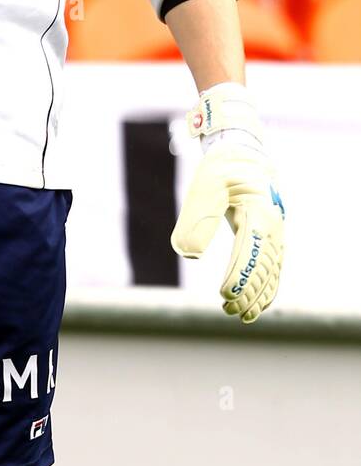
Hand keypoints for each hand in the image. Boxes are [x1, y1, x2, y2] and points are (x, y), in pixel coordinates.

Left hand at [171, 83, 284, 323]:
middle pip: (264, 267)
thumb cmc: (220, 168)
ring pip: (272, 271)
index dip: (239, 277)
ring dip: (258, 294)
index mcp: (258, 212)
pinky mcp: (271, 234)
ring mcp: (275, 230)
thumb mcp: (204, 187)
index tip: (224, 295)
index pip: (251, 253)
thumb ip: (197, 219)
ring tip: (241, 314)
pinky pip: (275, 266)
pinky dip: (268, 286)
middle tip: (228, 309)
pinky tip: (258, 304)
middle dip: (248, 291)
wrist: (241, 151)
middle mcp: (272, 224)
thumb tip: (189, 253)